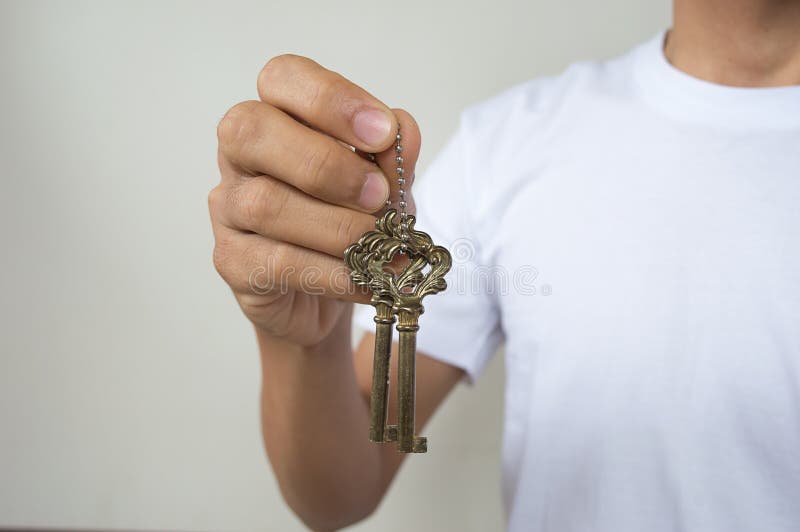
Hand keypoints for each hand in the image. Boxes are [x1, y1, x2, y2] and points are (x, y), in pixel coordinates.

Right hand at [209, 54, 420, 345]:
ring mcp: (228, 209)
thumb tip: (402, 131)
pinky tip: (368, 279)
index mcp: (276, 116)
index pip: (282, 79)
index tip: (383, 132)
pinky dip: (332, 273)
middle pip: (252, 131)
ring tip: (382, 245)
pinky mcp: (232, 262)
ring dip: (335, 226)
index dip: (331, 99)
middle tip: (378, 194)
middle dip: (325, 162)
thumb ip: (390, 157)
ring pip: (264, 204)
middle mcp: (240, 156)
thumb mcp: (384, 185)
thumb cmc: (350, 223)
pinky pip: (276, 263)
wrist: (327, 295)